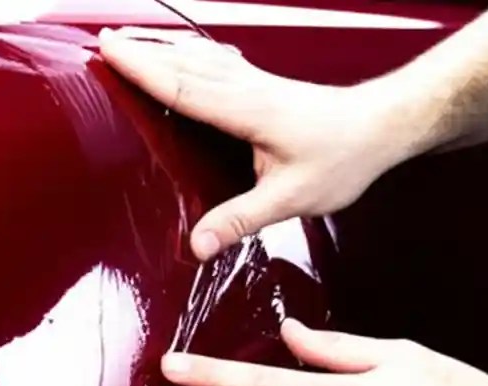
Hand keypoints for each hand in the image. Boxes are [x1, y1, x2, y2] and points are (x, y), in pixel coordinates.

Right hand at [98, 26, 425, 259]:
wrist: (382, 127)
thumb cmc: (343, 158)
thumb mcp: (291, 199)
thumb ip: (241, 220)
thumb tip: (197, 244)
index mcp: (247, 111)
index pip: (184, 86)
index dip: (144, 69)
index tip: (110, 52)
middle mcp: (247, 89)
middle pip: (183, 63)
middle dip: (141, 50)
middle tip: (104, 39)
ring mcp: (255, 82)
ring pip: (198, 57)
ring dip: (161, 47)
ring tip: (130, 39)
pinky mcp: (262, 86)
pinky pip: (214, 62)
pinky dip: (188, 53)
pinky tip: (182, 52)